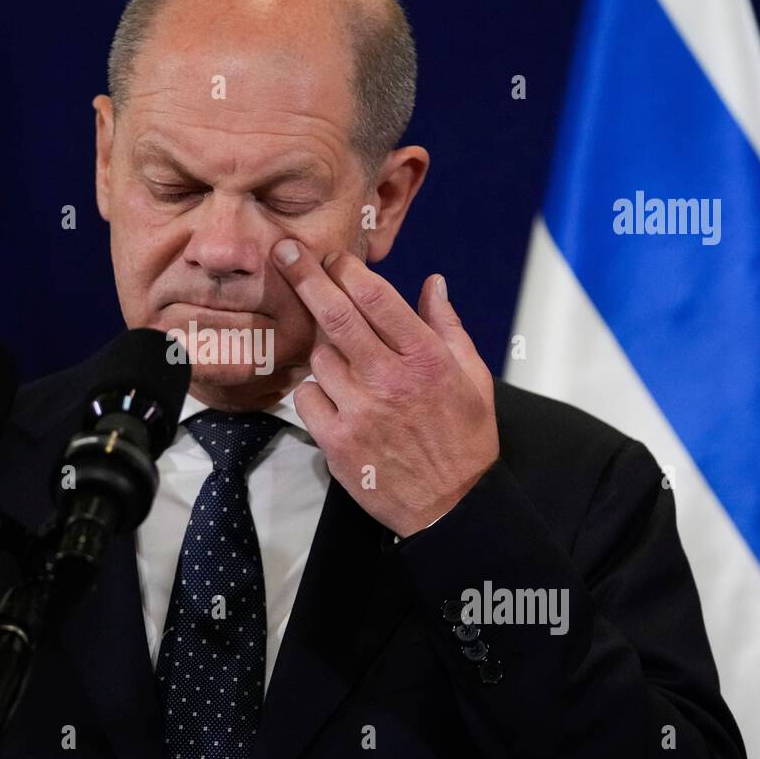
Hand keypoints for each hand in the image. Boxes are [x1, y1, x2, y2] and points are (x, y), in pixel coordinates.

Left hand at [271, 237, 498, 537]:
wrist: (452, 506)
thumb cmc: (464, 439)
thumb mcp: (473, 377)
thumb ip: (447, 326)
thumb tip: (432, 283)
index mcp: (426, 358)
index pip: (375, 297)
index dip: (348, 270)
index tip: (333, 257)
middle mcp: (389, 379)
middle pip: (335, 314)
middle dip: (306, 276)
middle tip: (286, 252)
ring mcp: (359, 410)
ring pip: (319, 356)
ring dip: (324, 349)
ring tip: (346, 363)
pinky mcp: (337, 440)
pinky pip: (308, 396)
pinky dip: (316, 391)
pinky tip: (337, 398)